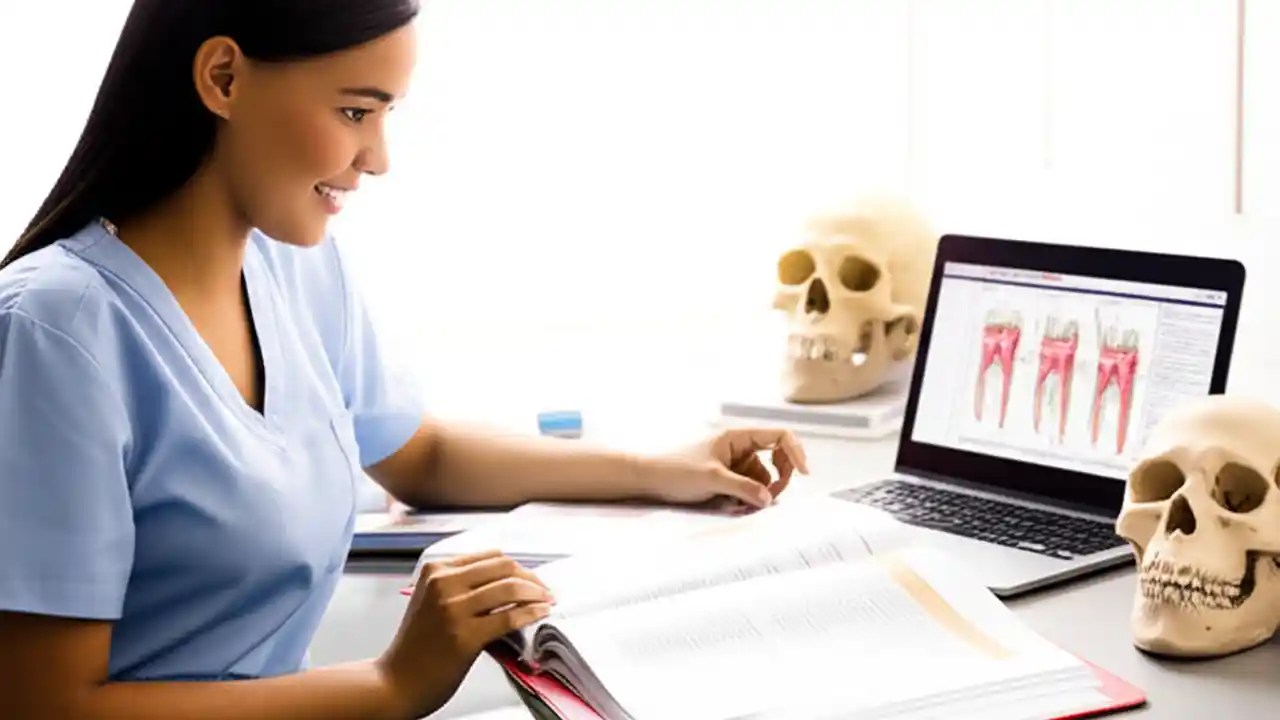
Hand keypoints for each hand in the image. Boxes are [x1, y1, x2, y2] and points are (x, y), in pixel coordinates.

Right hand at [378, 550, 552, 717]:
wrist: (395, 682)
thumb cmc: (416, 648)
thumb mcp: (432, 601)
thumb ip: (462, 587)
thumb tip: (508, 583)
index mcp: (436, 570)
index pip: (490, 557)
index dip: (518, 567)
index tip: (532, 579)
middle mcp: (443, 583)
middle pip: (504, 567)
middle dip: (531, 578)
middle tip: (545, 590)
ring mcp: (453, 609)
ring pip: (510, 588)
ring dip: (536, 594)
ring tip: (547, 601)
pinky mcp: (464, 636)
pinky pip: (508, 618)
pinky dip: (530, 613)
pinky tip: (540, 614)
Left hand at [637, 428, 809, 509]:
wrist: (647, 477)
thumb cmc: (676, 469)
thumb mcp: (712, 479)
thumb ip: (743, 488)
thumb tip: (769, 499)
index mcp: (738, 437)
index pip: (779, 437)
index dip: (796, 452)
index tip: (804, 474)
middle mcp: (739, 448)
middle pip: (776, 460)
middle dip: (778, 480)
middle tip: (768, 501)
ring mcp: (733, 464)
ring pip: (762, 479)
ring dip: (759, 494)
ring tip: (741, 506)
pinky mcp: (725, 479)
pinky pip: (748, 489)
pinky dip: (747, 498)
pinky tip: (733, 507)